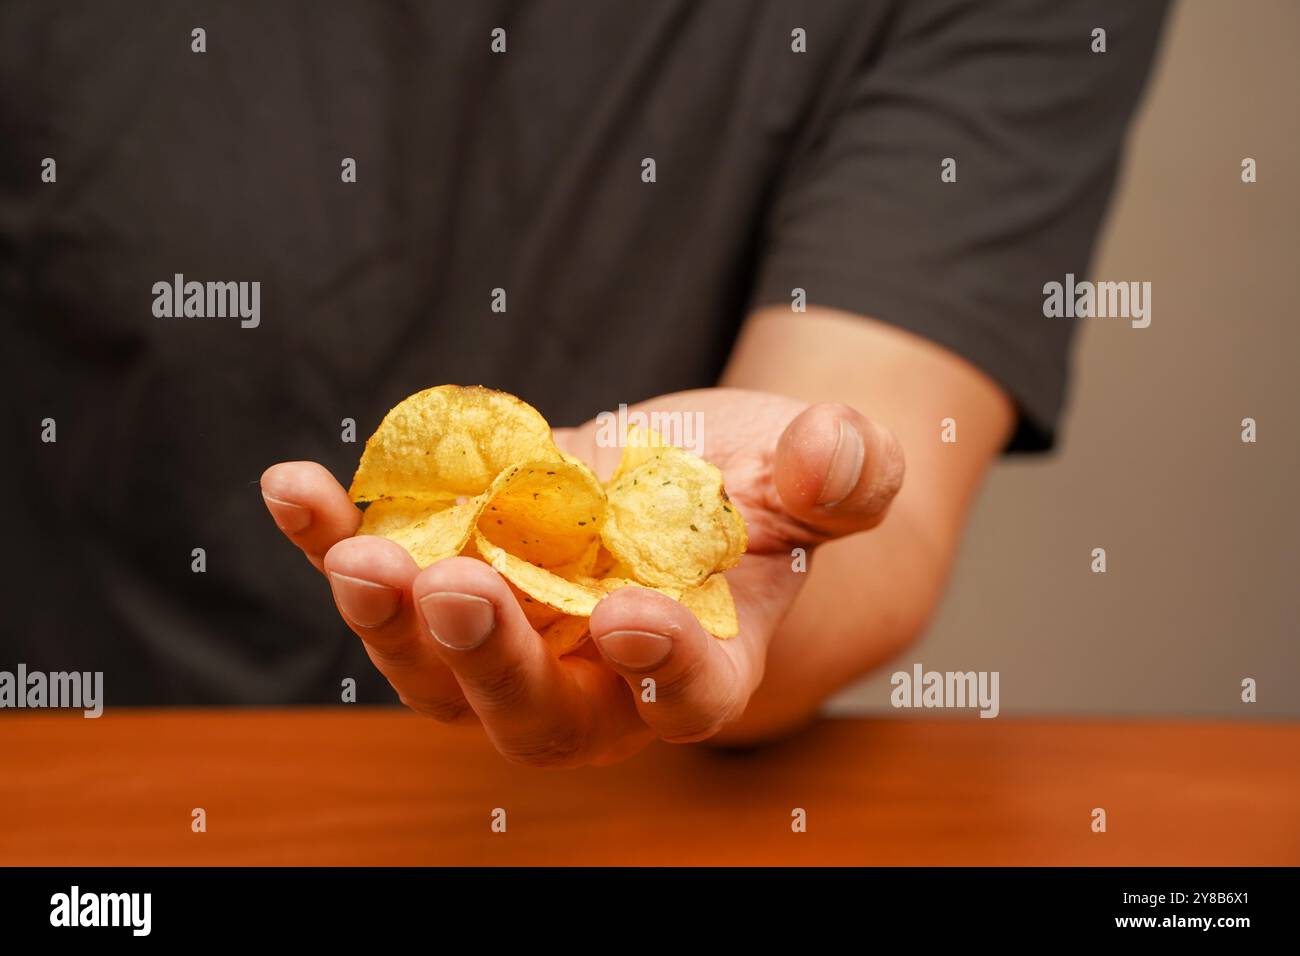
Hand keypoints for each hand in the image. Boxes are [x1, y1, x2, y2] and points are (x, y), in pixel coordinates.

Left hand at [260, 387, 902, 765]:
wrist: (690, 481)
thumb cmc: (766, 491)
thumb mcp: (821, 475)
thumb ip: (844, 475)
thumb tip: (831, 447)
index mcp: (700, 665)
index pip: (686, 697)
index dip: (664, 671)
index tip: (634, 618)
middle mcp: (595, 679)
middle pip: (535, 713)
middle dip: (492, 659)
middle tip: (455, 590)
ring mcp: (512, 636)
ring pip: (438, 670)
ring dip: (389, 619)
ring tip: (353, 555)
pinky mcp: (451, 574)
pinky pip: (383, 572)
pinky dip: (329, 536)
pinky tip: (293, 485)